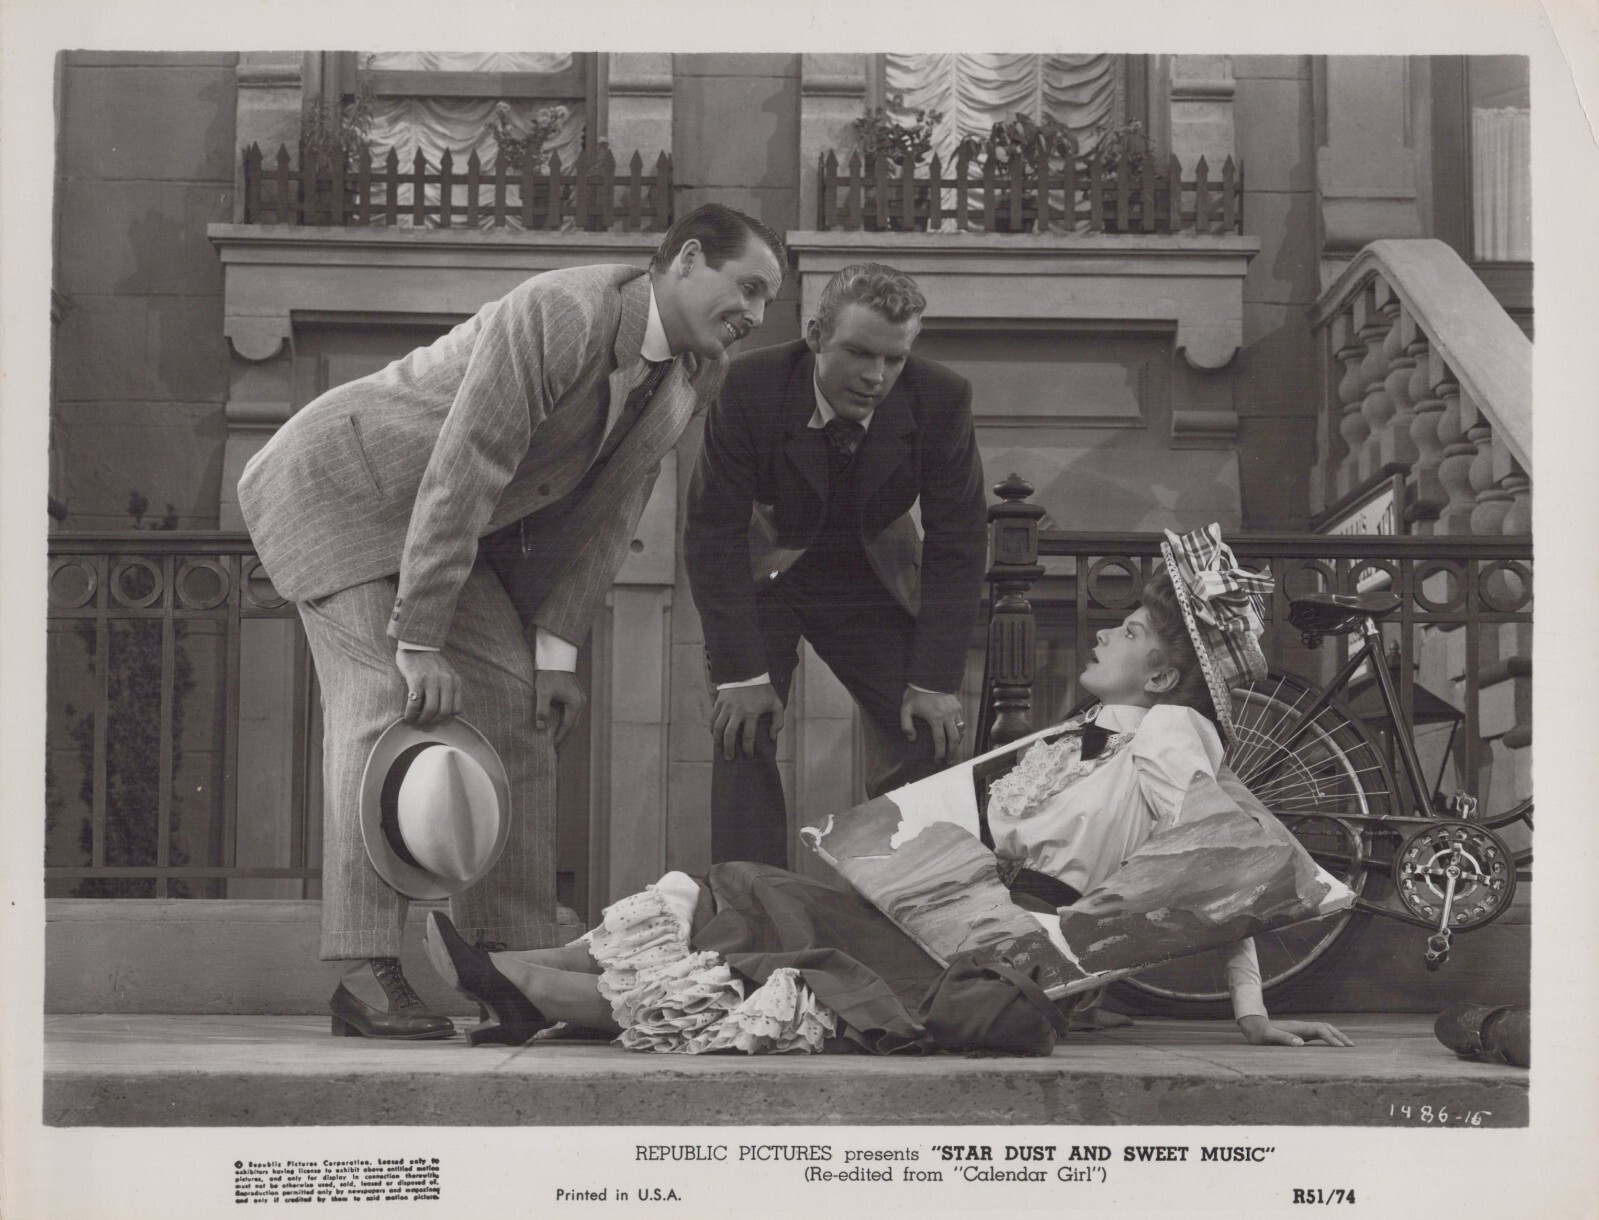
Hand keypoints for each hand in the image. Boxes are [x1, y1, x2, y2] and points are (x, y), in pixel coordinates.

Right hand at [395, 649, 463, 727]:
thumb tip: (445, 712)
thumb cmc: (431, 662)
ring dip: (421, 720)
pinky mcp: (416, 680)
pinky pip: (414, 703)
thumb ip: (450, 688)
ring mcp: (431, 680)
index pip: (457, 709)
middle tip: (424, 723)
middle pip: (443, 712)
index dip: (446, 718)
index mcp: (456, 681)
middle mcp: (446, 681)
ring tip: (415, 721)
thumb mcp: (448, 673)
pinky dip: (410, 714)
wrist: (417, 645)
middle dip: (433, 722)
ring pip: (430, 710)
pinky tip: (407, 717)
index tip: (437, 719)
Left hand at [535, 669, 586, 746]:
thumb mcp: (543, 692)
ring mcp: (579, 698)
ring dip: (565, 730)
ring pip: (573, 719)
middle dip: (564, 738)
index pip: (567, 727)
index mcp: (575, 703)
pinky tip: (558, 725)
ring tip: (556, 741)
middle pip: (572, 725)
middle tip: (555, 751)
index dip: (559, 739)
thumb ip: (542, 710)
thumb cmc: (548, 674)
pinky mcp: (575, 695)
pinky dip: (565, 721)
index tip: (552, 750)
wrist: (556, 658)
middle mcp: (580, 702)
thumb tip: (540, 727)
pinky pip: (571, 713)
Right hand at [710, 682, 784, 759]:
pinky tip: (714, 736)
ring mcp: (727, 706)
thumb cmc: (764, 690)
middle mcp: (737, 711)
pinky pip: (712, 719)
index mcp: (752, 713)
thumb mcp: (776, 704)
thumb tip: (772, 737)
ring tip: (720, 750)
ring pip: (718, 728)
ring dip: (717, 741)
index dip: (748, 749)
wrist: (749, 671)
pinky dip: (712, 729)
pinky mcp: (719, 702)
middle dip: (729, 749)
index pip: (748, 737)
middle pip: (730, 735)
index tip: (748, 756)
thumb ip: (778, 722)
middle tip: (730, 758)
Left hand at [900, 686, 965, 764]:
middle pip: (953, 739)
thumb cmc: (915, 694)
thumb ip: (906, 725)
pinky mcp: (957, 706)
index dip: (939, 753)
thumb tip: (912, 739)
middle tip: (948, 761)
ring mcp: (954, 710)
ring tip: (953, 751)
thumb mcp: (905, 709)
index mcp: (935, 718)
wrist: (928, 677)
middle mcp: (947, 716)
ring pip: (960, 731)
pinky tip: (956, 737)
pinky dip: (960, 732)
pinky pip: (961, 722)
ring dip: (957, 743)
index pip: (940, 741)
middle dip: (951, 752)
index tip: (937, 760)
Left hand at [1237, 1015, 1354, 1047]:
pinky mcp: (1300, 1033)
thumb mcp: (1268, 1036)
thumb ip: (1283, 1038)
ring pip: (1324, 1029)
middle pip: (1326, 1027)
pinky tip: (1333, 1046)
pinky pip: (1318, 1034)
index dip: (1331, 1038)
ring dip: (1336, 1036)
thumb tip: (1301, 1043)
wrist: (1253, 1025)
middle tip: (1352, 1047)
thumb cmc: (1259, 1033)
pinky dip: (1329, 1038)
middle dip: (1339, 1036)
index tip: (1341, 1048)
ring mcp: (1302, 1029)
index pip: (1320, 1030)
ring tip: (1348, 1045)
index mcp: (1297, 1027)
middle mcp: (1302, 1026)